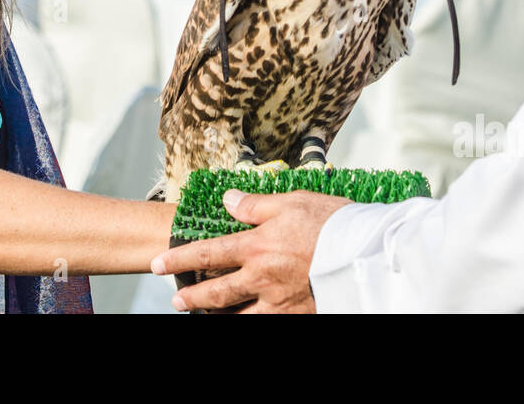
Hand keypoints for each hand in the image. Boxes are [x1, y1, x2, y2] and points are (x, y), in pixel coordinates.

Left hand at [150, 188, 350, 312]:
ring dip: (216, 316)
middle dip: (191, 299)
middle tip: (176, 301)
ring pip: (237, 317)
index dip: (179, 260)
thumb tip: (227, 200)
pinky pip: (264, 324)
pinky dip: (248, 322)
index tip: (157, 264)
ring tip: (203, 315)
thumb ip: (255, 204)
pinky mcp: (296, 316)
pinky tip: (244, 319)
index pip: (207, 253)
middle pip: (215, 294)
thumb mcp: (292, 201)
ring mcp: (278, 302)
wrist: (366, 254)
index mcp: (257, 246)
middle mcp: (262, 278)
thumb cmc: (332, 223)